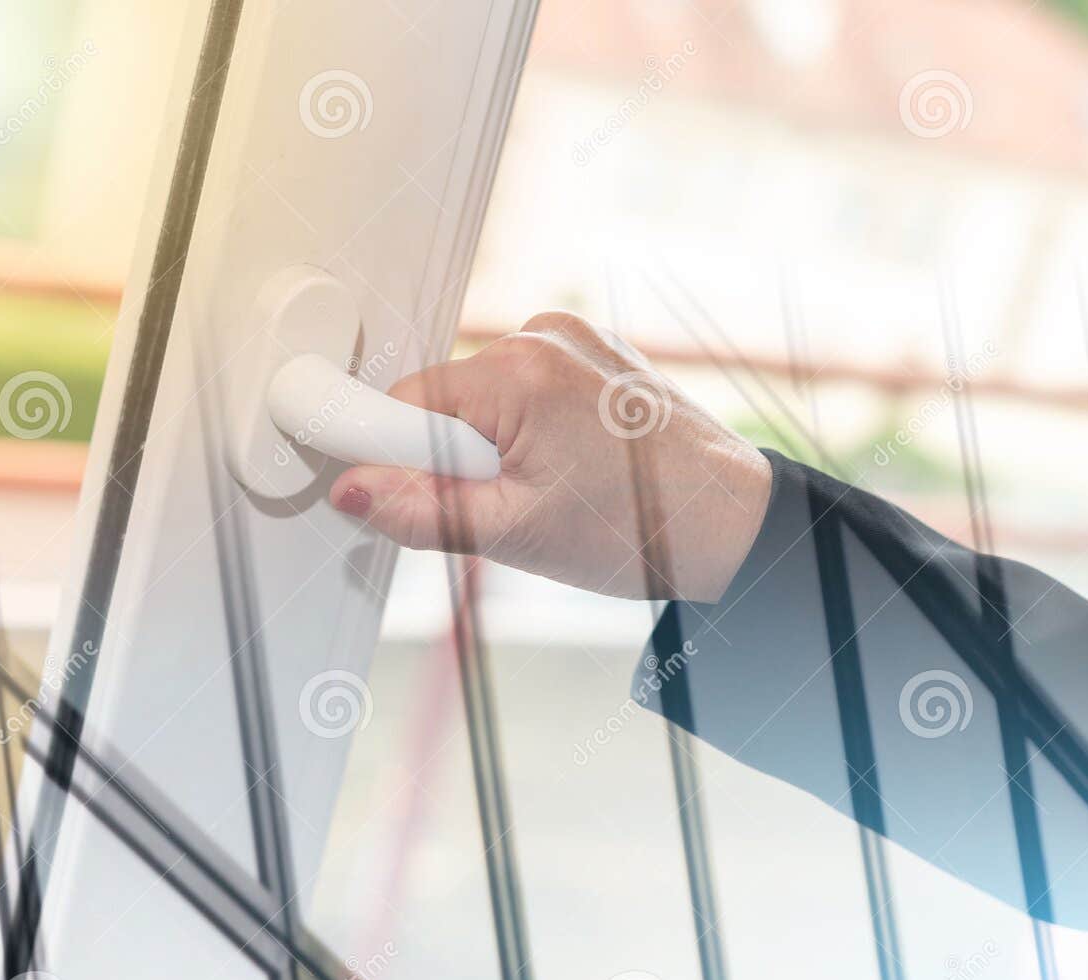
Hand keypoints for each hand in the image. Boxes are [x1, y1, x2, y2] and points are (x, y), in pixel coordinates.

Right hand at [329, 311, 771, 601]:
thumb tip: (354, 492)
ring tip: (553, 488)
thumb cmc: (643, 528)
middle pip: (444, 398)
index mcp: (518, 373)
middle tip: (510, 504)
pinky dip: (529, 428)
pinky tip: (570, 466)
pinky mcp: (596, 351)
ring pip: (484, 396)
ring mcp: (575, 339)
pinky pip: (526, 388)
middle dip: (454, 456)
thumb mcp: (516, 534)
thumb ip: (424, 510)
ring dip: (494, 445)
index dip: (391, 453)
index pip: (403, 399)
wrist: (733, 523)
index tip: (386, 488)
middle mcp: (544, 337)